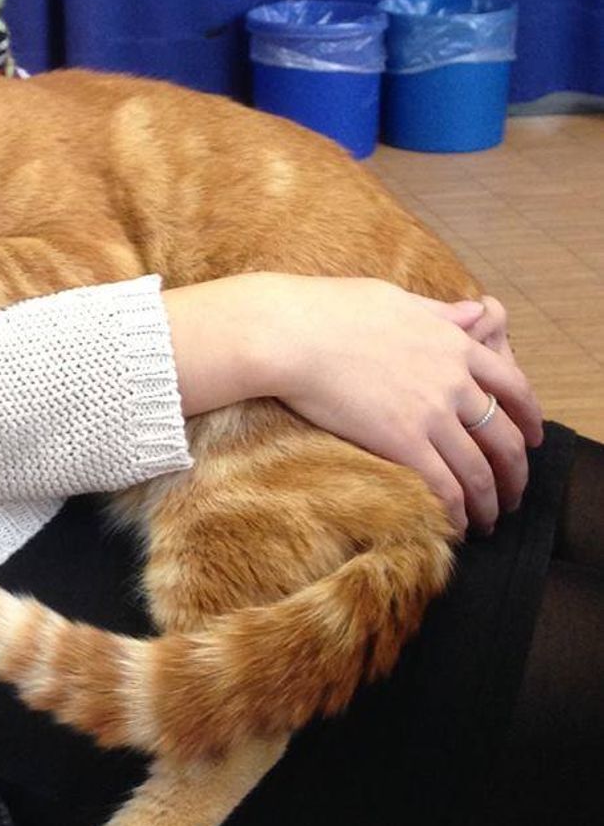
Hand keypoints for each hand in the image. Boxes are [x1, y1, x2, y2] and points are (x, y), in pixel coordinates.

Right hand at [249, 276, 541, 533]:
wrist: (292, 334)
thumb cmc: (331, 310)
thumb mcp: (397, 299)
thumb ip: (441, 313)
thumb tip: (475, 312)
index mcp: (455, 344)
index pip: (512, 387)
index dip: (529, 418)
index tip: (532, 439)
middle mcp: (454, 381)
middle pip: (505, 437)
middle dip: (516, 473)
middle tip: (513, 494)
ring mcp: (431, 414)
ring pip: (479, 471)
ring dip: (489, 503)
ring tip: (488, 522)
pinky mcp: (402, 442)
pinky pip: (444, 487)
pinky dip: (457, 513)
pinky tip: (456, 527)